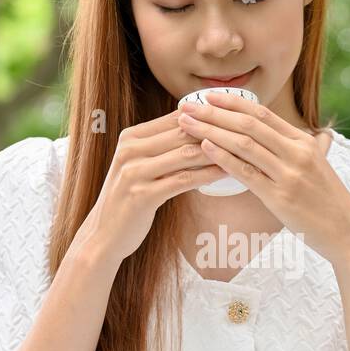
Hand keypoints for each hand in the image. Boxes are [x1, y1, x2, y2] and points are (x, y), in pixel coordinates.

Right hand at [83, 110, 227, 262]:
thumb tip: (199, 126)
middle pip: (183, 132)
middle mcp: (130, 150)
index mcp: (131, 137)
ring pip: (186, 154)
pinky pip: (183, 180)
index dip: (207, 116)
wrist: (104, 234)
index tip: (234, 117)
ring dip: (217, 152)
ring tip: (241, 152)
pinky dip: (207, 175)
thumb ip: (161, 146)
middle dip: (216, 131)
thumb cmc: (129, 198)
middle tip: (245, 133)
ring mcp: (134, 172)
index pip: (176, 117)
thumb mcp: (139, 165)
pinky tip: (226, 173)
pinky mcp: (143, 195)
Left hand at [176, 90, 349, 267]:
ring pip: (244, 144)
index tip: (207, 95)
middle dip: (214, 112)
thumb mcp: (320, 166)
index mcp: (304, 141)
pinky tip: (204, 148)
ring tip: (186, 125)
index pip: (262, 113)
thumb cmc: (329, 202)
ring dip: (211, 131)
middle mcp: (297, 152)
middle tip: (187, 106)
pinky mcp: (280, 197)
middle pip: (249, 123)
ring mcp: (289, 174)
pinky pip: (246, 172)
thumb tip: (307, 136)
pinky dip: (223, 157)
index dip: (232, 102)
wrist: (348, 232)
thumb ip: (307, 149)